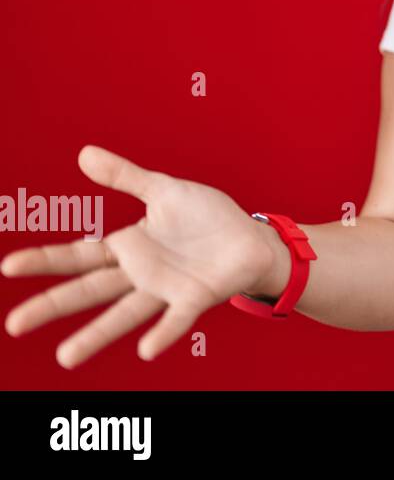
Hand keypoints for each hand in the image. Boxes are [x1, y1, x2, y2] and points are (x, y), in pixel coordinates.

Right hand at [2, 145, 280, 367]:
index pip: (78, 256)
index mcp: (129, 247)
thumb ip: (126, 176)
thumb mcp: (165, 190)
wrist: (252, 238)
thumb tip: (84, 153)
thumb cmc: (208, 218)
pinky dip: (163, 332)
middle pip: (90, 290)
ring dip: (97, 335)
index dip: (45, 260)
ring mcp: (166, 288)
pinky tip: (146, 349)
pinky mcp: (196, 297)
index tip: (8, 266)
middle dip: (52, 305)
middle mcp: (141, 273)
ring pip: (125, 314)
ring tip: (66, 357)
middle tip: (15, 324)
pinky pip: (178, 317)